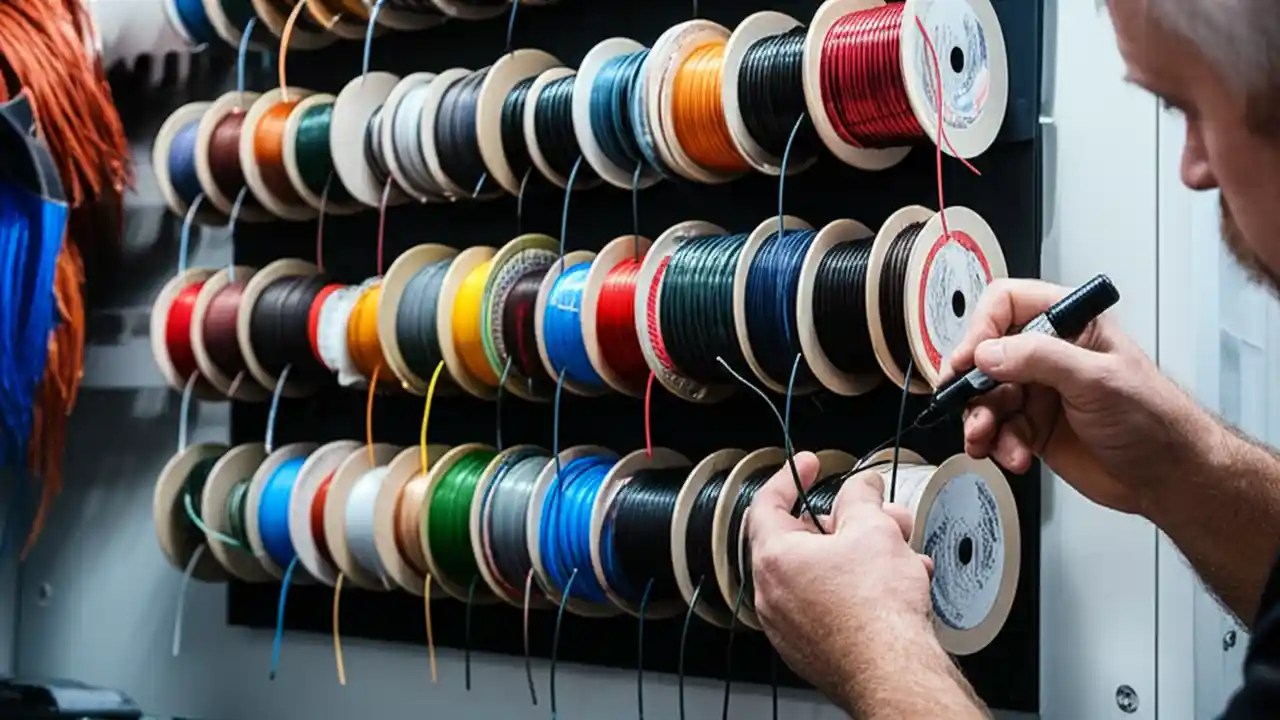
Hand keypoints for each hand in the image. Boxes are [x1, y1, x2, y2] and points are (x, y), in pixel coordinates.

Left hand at [748, 452, 950, 715]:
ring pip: (823, 574)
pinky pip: (831, 605)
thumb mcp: (873, 530)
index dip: (790, 477)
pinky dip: (860, 589)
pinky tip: (898, 585)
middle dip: (846, 521)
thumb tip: (862, 486)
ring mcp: (789, 627)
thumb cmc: (876, 611)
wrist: (893, 674)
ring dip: (861, 555)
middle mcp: (773, 595)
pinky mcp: (812, 650)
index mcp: (774, 559)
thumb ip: (861, 498)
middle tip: (875, 513)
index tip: (808, 465)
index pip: (767, 504)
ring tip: (900, 551)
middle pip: (802, 540)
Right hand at [949, 279, 1214, 513]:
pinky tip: (1013, 454)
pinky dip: (997, 444)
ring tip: (987, 439)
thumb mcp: (1097, 379)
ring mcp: (1038, 391)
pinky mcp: (1032, 427)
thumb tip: (989, 351)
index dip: (981, 329)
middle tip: (967, 405)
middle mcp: (1048, 354)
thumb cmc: (1154, 418)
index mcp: (1068, 324)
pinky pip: (996, 430)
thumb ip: (1040, 358)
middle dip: (973, 385)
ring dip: (980, 421)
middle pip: (985, 356)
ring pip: (985, 397)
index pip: (1006, 305)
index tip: (970, 359)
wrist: (1168, 476)